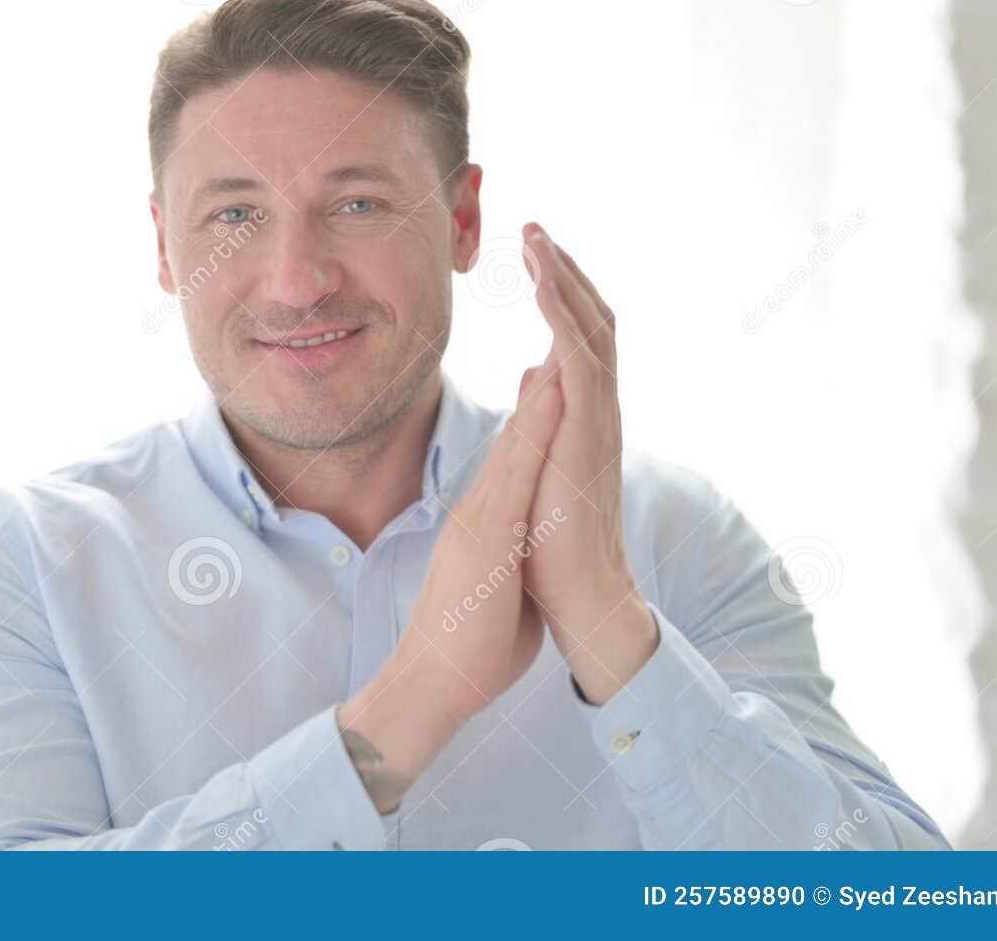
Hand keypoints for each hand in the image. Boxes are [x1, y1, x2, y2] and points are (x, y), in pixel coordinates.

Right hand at [336, 363, 562, 811]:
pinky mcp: (487, 533)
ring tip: (563, 323)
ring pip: (520, 434)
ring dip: (545, 377)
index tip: (561, 360)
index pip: (521, 451)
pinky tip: (555, 388)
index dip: (542, 404)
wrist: (433, 682)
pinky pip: (518, 468)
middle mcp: (484, 504)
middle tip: (559, 315)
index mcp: (491, 517)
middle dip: (544, 372)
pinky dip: (537, 425)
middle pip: (519, 427)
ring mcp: (483, 514)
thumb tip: (523, 545)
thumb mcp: (498, 580)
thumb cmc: (471, 642)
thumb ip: (509, 550)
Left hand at [519, 223, 658, 704]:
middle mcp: (596, 414)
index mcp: (581, 420)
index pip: (577, 342)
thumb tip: (536, 372)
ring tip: (539, 236)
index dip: (561, 296)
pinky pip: (580, 362)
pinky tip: (545, 284)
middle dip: (566, 272)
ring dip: (564, 280)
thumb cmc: (556, 551)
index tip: (538, 256)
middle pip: (590, 324)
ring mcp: (596, 424)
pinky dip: (565, 317)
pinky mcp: (586, 439)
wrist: (582, 604)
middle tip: (538, 228)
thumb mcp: (540, 467)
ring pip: (589, 332)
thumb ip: (543, 416)